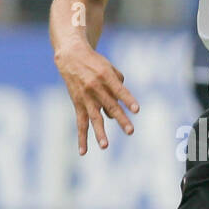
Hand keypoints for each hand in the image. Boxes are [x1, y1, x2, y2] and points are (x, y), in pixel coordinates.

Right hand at [54, 39, 139, 154]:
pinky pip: (80, 124)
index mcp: (106, 76)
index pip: (119, 90)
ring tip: (105, 146)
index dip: (128, 100)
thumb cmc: (95, 62)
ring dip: (100, 133)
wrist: (71, 57)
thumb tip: (121, 102)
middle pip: (111, 107)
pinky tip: (83, 152)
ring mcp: (86, 98)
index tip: (136, 110)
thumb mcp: (109, 66)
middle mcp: (96, 88)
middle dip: (121, 119)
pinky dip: (82, 138)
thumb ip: (119, 82)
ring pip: (94, 118)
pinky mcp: (78, 104)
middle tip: (130, 131)